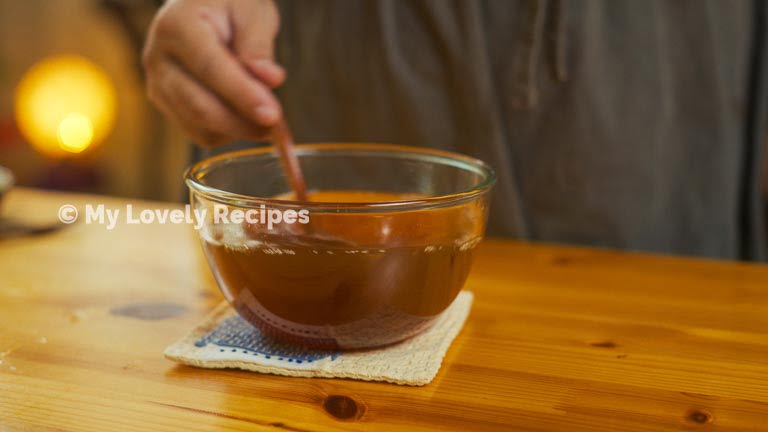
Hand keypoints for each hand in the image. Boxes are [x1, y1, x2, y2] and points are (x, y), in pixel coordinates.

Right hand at [142, 0, 284, 145]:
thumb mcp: (251, 10)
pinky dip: (227, 133)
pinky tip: (247, 118)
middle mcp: (158, 58)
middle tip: (277, 127)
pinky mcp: (166, 104)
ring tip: (268, 120)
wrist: (202, 7)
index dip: (241, 95)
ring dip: (238, 130)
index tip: (272, 114)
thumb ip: (258, 45)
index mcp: (177, 26)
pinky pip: (199, 132)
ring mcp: (158, 84)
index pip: (210, 68)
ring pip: (199, 125)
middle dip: (242, 122)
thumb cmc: (230, 5)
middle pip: (199, 105)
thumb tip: (270, 79)